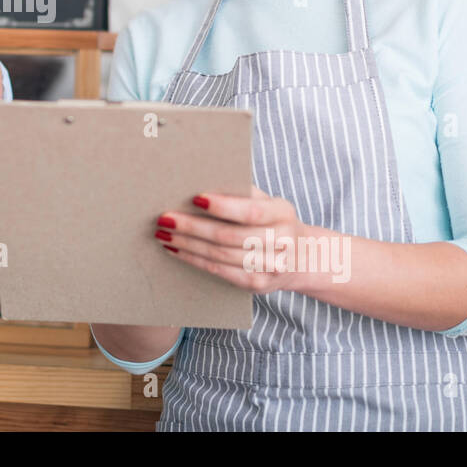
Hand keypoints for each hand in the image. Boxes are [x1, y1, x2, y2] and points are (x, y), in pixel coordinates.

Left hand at [154, 185, 324, 294]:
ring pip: (220, 256)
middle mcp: (281, 242)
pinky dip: (194, 260)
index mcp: (283, 213)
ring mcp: (270, 267)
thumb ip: (242, 193)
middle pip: (229, 236)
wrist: (303, 257)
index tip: (195, 198)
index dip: (223, 206)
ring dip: (187, 244)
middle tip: (165, 218)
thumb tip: (200, 182)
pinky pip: (219, 271)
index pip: (251, 211)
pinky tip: (176, 250)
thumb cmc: (274, 221)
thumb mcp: (269, 202)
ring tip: (163, 234)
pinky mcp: (257, 285)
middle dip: (192, 227)